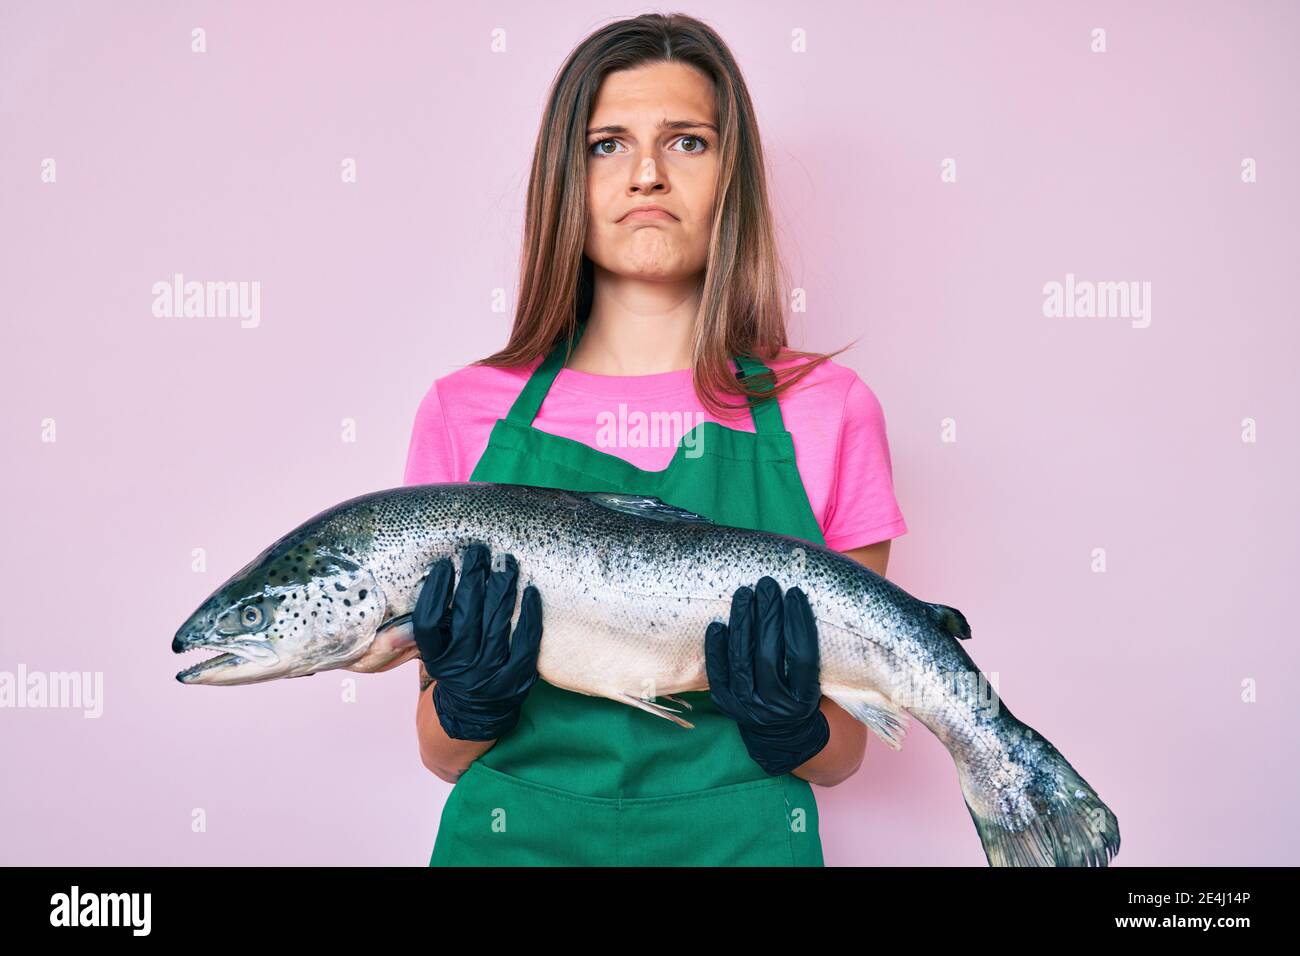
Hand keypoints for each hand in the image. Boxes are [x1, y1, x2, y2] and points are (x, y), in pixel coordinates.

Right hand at [412, 542, 542, 740]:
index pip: (428, 623)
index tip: (443, 564)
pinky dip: (529, 615)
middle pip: (466, 615)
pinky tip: (530, 591)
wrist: (472, 718)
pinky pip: (526, 642)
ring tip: (506, 561)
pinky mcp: (517, 679)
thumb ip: (433, 627)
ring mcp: (489, 675)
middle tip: (479, 550)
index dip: (435, 591)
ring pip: (496, 624)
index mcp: (435, 660)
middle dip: (473, 577)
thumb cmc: (453, 673)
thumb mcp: (434, 656)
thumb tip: (430, 577)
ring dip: (502, 588)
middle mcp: (460, 668)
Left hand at [705, 576, 829, 775]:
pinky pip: (717, 673)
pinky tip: (718, 623)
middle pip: (769, 656)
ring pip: (742, 661)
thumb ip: (815, 654)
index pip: (803, 657)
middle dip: (767, 616)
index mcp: (805, 701)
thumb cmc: (803, 696)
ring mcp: (747, 708)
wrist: (781, 736)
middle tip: (766, 584)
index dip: (798, 623)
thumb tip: (804, 600)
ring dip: (742, 624)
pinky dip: (716, 648)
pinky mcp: (725, 704)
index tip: (795, 592)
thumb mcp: (817, 683)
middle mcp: (776, 708)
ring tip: (744, 594)